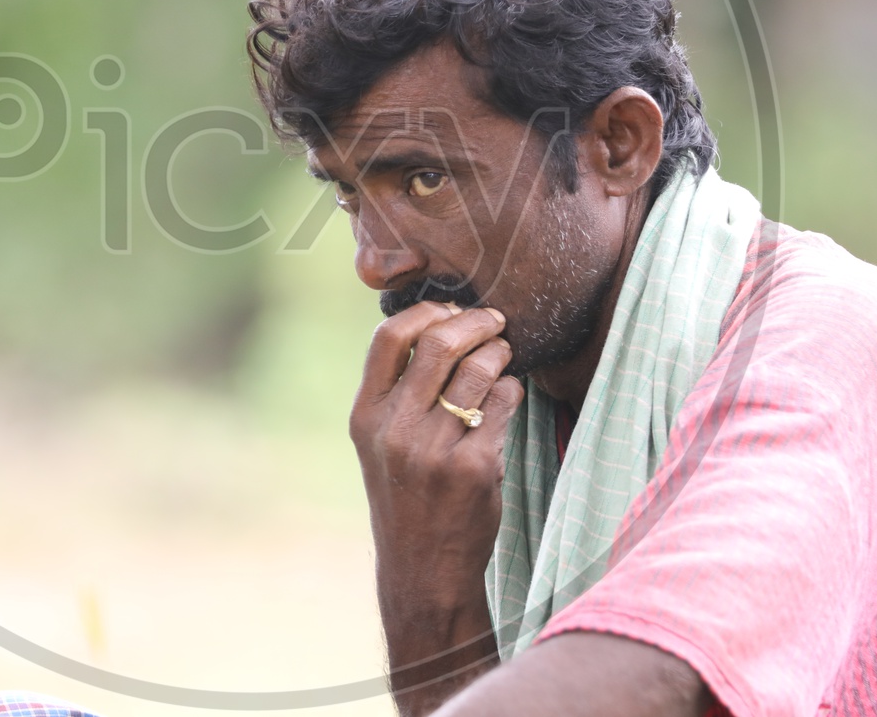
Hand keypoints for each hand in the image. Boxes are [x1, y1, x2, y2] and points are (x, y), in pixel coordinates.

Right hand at [349, 301, 525, 714]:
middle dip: (474, 322)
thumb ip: (395, 391)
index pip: (388, 338)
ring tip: (503, 354)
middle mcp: (395, 430)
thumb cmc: (406, 495)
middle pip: (438, 344)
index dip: (423, 312)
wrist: (423, 567)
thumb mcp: (379, 443)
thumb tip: (434, 324)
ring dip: (498, 352)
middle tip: (494, 320)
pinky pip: (503, 403)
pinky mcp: (475, 467)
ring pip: (478, 370)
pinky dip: (511, 390)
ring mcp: (435, 449)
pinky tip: (508, 397)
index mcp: (365, 416)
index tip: (447, 310)